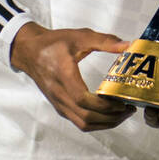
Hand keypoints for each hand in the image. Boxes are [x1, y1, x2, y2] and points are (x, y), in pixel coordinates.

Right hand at [10, 21, 134, 132]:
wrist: (30, 51)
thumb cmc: (52, 44)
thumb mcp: (79, 36)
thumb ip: (104, 41)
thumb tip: (128, 46)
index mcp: (64, 76)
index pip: (83, 100)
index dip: (104, 106)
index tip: (121, 102)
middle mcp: (59, 94)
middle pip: (85, 117)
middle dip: (110, 117)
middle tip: (129, 109)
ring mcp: (59, 103)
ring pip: (83, 123)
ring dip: (104, 123)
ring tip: (122, 114)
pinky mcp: (60, 106)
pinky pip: (78, 121)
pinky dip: (96, 122)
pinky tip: (108, 115)